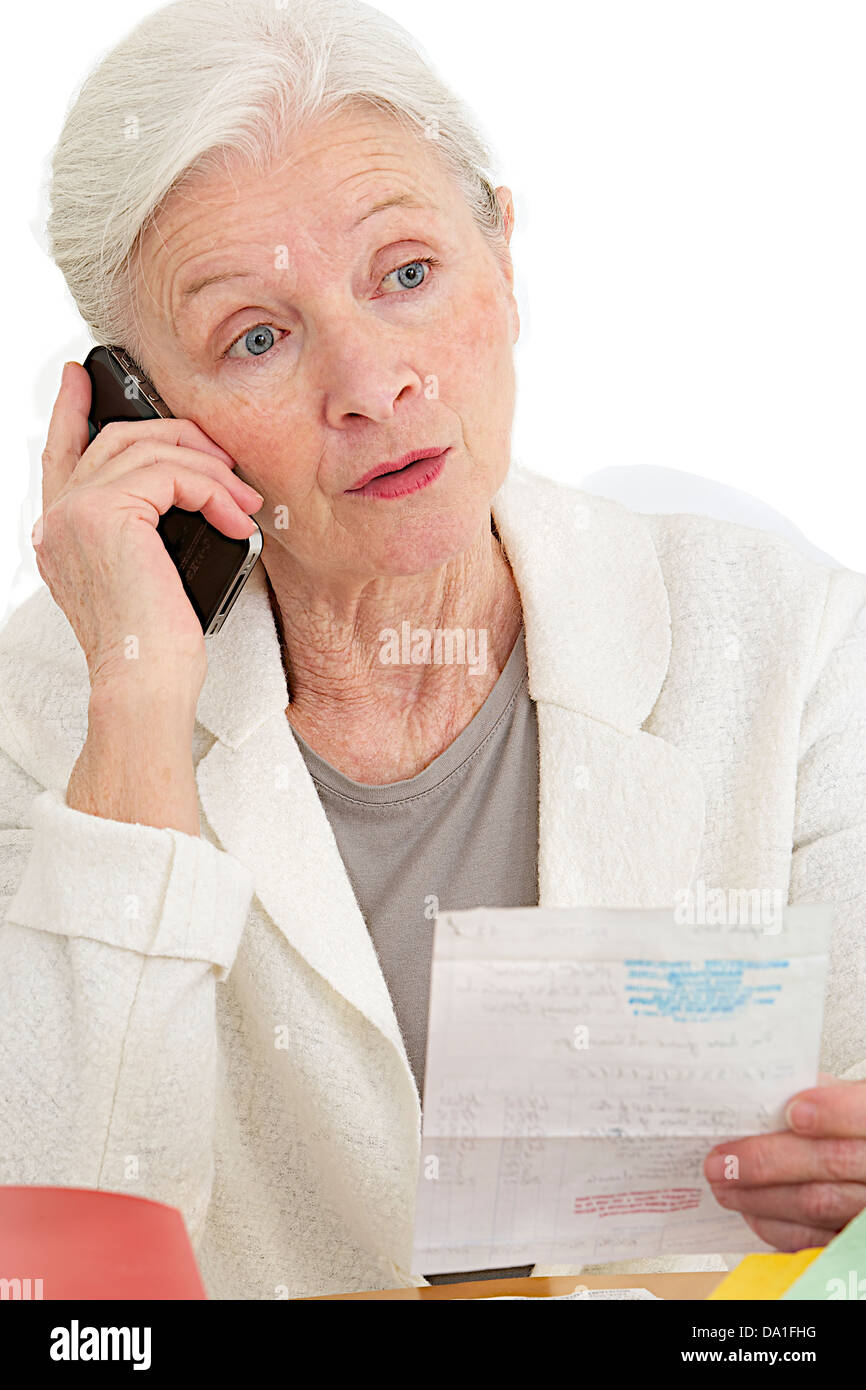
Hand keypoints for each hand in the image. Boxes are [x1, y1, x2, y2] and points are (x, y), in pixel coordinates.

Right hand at [33, 360, 262, 693]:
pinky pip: (172, 473)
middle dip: (179, 437)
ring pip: (150, 451)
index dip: (70, 411)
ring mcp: (75, 512)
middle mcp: (57, 518)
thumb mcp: (148, 574)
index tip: (83, 378)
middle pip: (116, 439)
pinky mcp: (105, 513)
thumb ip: (145, 529)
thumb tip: (191, 488)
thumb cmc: (155, 647)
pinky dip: (214, 490)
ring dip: (211, 471)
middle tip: (224, 459)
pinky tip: (238, 518)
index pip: (60, 455)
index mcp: (61, 533)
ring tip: (245, 501)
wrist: (145, 683)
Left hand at [704, 1074, 865, 1249]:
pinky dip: (777, 1225)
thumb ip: (817, 1092)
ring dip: (761, 1197)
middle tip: (720, 1160)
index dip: (832, 1113)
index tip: (794, 1111)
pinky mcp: (850, 1237)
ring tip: (722, 1183)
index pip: (862, 1114)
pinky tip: (750, 1210)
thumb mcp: (847, 1100)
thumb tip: (760, 1092)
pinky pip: (816, 1238)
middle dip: (767, 1161)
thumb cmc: (853, 1128)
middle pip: (831, 1163)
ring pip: (819, 1204)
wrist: (865, 1160)